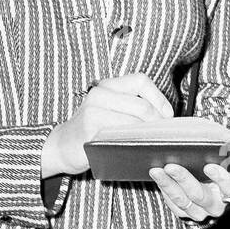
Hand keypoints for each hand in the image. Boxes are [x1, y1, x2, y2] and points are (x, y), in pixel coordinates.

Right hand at [41, 74, 173, 176]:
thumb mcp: (110, 109)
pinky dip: (134, 142)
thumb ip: (131, 106)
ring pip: (133, 121)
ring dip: (148, 134)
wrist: (62, 145)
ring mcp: (93, 111)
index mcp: (107, 86)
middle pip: (141, 105)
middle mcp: (99, 94)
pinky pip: (120, 135)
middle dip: (157, 122)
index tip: (168, 115)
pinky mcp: (90, 130)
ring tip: (154, 142)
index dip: (158, 97)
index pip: (140, 80)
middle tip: (163, 135)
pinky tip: (138, 148)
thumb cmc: (92, 129)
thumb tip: (165, 116)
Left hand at [149, 131, 229, 222]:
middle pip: (201, 196)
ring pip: (185, 202)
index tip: (209, 166)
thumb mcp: (220, 142)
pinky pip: (175, 206)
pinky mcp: (186, 213)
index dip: (221, 178)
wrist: (195, 159)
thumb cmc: (209, 150)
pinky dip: (165, 192)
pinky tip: (159, 178)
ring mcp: (201, 210)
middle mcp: (218, 203)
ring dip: (169, 186)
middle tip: (171, 166)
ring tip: (157, 170)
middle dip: (185, 180)